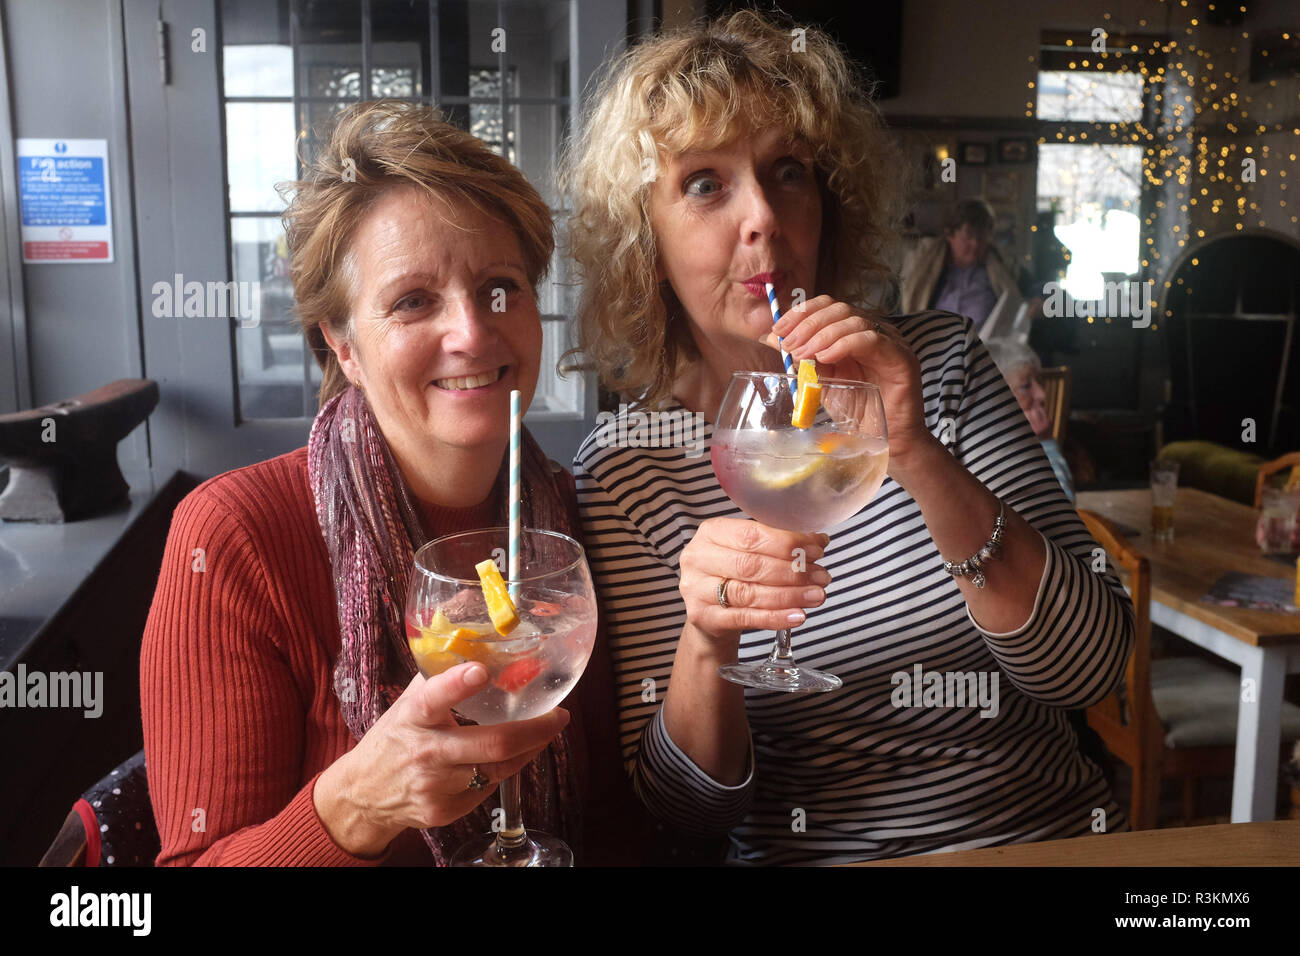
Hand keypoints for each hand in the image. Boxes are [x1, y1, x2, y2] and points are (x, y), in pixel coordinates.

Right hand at [315, 662, 568, 855]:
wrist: (364, 794)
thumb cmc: (396, 737)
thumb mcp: (410, 701)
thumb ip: (441, 671)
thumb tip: (471, 622)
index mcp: (414, 717)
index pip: (434, 697)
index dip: (458, 685)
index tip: (481, 670)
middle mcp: (426, 752)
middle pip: (491, 743)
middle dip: (535, 729)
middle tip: (559, 715)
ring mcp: (437, 786)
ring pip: (499, 768)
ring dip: (530, 748)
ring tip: (547, 730)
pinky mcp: (446, 811)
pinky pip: (490, 787)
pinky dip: (506, 768)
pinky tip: (513, 755)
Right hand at [680, 518, 830, 644]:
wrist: (708, 612)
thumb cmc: (732, 574)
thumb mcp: (747, 551)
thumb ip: (777, 544)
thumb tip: (818, 540)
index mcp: (711, 532)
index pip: (752, 534)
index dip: (788, 543)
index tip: (816, 550)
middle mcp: (699, 558)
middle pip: (751, 564)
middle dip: (793, 571)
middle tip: (821, 576)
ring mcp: (697, 589)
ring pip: (749, 593)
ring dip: (789, 595)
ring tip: (815, 596)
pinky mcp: (703, 617)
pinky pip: (744, 618)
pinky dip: (774, 618)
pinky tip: (796, 615)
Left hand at [767, 295, 931, 471]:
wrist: (888, 440)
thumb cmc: (857, 411)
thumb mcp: (821, 381)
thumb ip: (801, 359)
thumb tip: (772, 338)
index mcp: (854, 332)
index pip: (828, 306)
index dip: (802, 312)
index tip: (778, 329)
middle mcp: (874, 331)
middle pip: (839, 309)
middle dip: (808, 324)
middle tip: (788, 344)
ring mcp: (890, 341)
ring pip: (854, 320)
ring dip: (822, 335)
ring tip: (803, 354)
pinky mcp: (901, 357)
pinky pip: (871, 340)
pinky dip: (844, 344)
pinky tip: (825, 358)